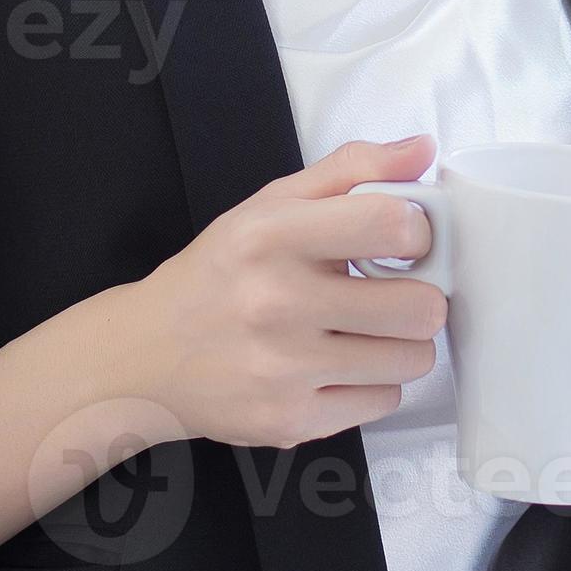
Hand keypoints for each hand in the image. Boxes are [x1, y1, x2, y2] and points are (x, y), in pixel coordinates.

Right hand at [121, 134, 448, 450]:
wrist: (148, 354)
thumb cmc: (224, 272)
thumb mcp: (275, 203)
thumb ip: (354, 169)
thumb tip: (422, 149)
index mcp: (273, 236)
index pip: (389, 224)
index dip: (417, 231)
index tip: (406, 240)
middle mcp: (276, 303)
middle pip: (419, 306)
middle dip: (421, 297)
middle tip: (397, 293)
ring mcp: (283, 369)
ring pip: (411, 359)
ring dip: (404, 344)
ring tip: (371, 330)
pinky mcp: (289, 421)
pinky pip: (383, 402)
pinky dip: (374, 384)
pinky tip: (342, 365)